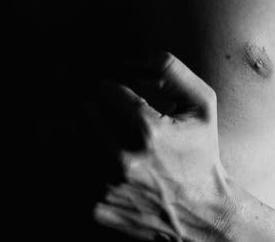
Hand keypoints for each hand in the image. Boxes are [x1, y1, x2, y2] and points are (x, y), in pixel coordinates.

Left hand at [90, 51, 232, 240]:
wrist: (201, 214)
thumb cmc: (201, 153)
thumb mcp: (202, 105)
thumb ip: (173, 71)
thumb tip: (135, 61)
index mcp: (150, 133)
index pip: (109, 92)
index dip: (111, 87)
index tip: (112, 89)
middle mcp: (125, 161)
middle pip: (85, 113)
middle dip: (94, 104)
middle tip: (102, 107)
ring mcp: (109, 188)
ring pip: (73, 141)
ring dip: (83, 129)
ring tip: (98, 127)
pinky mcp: (97, 209)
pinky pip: (72, 172)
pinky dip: (80, 159)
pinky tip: (97, 156)